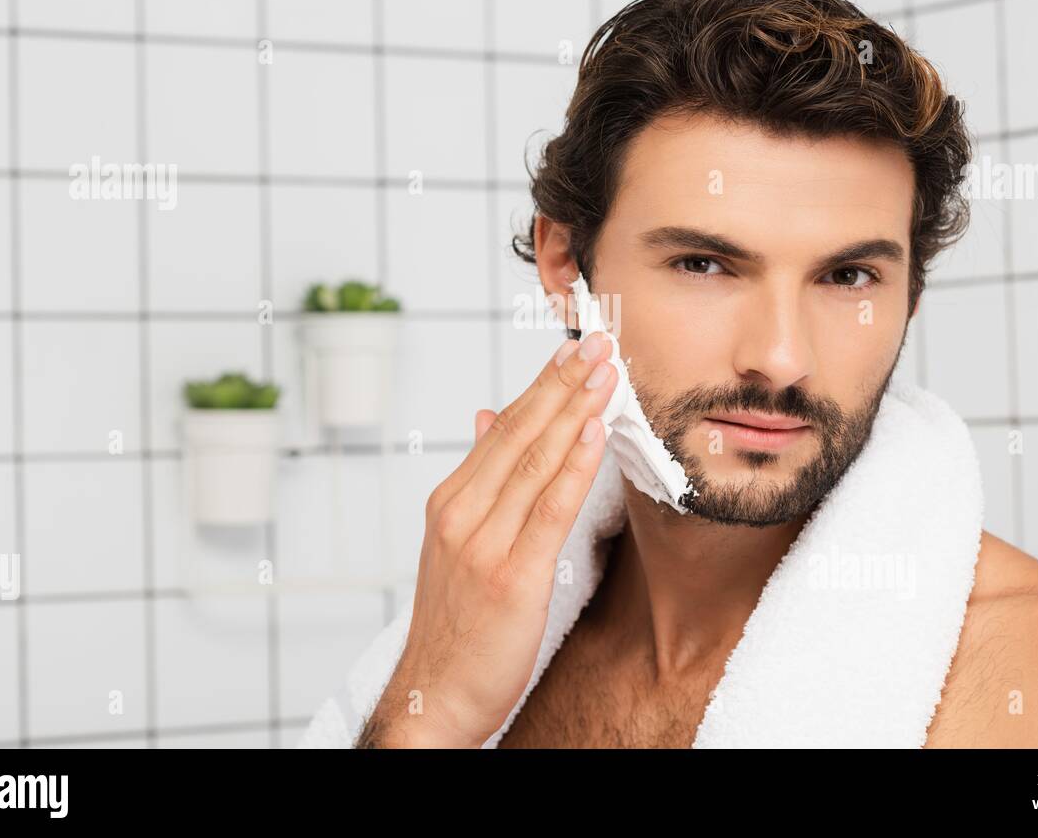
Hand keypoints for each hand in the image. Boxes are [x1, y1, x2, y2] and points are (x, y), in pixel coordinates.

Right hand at [357, 331, 617, 747]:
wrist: (432, 696)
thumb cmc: (453, 624)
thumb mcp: (454, 542)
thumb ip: (476, 478)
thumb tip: (482, 416)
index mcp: (450, 501)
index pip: (501, 427)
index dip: (541, 385)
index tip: (573, 351)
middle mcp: (461, 513)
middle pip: (517, 433)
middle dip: (562, 383)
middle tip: (597, 341)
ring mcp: (482, 543)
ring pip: (534, 461)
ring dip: (574, 411)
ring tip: (605, 372)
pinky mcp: (511, 576)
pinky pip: (549, 509)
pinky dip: (573, 466)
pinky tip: (594, 433)